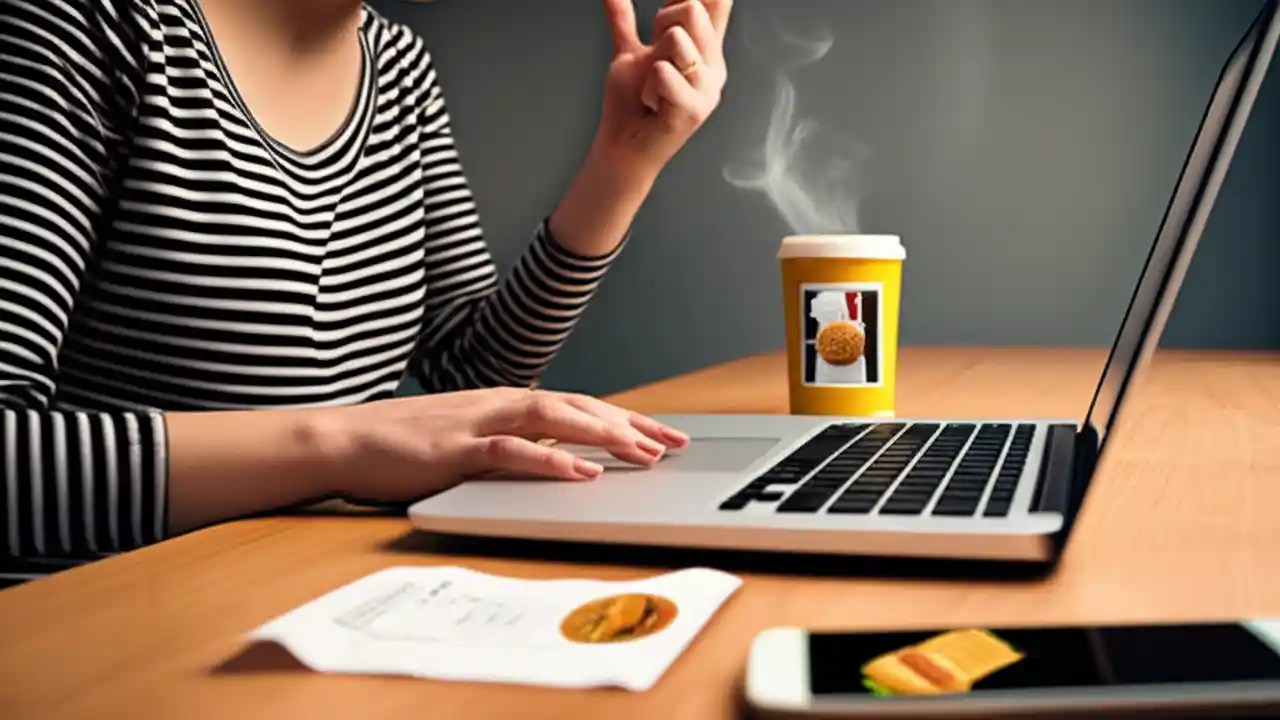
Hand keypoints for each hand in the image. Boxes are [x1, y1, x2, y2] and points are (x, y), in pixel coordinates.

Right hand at [317, 388, 690, 502]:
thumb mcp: (470, 438)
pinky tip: (581, 471)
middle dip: (629, 425)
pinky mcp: (456, 450)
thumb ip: (511, 443)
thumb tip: (557, 457)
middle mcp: (500, 405)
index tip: (664, 435)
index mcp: (505, 403)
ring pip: (552, 419)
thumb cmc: (406, 443)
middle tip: (673, 444)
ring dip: (601, 434)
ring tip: (641, 452)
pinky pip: (511, 451)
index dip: (624, 419)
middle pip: (578, 407)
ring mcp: (479, 423)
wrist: (345, 439)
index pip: (578, 406)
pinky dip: (550, 460)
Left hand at [591, 0, 732, 179]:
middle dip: (661, 22)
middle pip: (693, 9)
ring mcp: (707, 88)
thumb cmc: (630, 104)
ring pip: (676, 38)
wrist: (623, 145)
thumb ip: (624, 20)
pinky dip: (647, 86)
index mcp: (704, 49)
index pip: (717, 3)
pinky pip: (663, 72)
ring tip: (652, 87)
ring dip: (651, 61)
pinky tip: (652, 104)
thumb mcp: (629, 52)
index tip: (669, 16)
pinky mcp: (695, 109)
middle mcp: (713, 66)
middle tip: (652, 56)